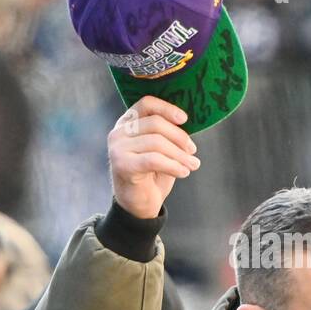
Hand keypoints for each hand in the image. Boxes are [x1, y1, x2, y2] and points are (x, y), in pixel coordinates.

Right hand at [107, 96, 199, 219]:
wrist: (138, 205)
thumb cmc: (151, 175)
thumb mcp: (161, 149)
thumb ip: (167, 133)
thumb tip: (187, 122)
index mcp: (127, 123)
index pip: (146, 104)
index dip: (167, 109)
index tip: (185, 119)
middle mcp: (118, 132)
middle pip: (155, 123)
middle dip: (179, 137)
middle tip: (193, 151)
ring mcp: (118, 148)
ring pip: (157, 142)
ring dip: (180, 155)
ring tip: (192, 165)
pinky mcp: (122, 165)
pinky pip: (154, 159)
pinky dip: (173, 165)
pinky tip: (183, 172)